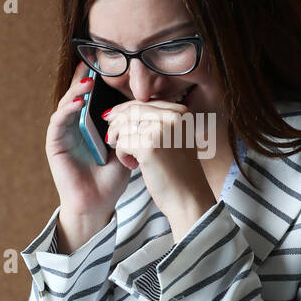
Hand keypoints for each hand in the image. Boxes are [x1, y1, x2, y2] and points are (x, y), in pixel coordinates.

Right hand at [45, 62, 132, 220]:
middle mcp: (75, 126)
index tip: (108, 63)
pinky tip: (79, 103)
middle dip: (85, 78)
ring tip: (89, 82)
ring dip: (77, 91)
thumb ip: (130, 128)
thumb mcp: (127, 148)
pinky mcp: (54, 144)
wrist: (97, 206)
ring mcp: (63, 134)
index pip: (93, 97)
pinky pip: (58, 121)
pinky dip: (68, 110)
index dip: (98, 80)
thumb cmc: (111, 180)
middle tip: (95, 63)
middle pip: (78, 95)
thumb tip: (148, 104)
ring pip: (67, 104)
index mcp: (91, 126)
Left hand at [102, 97, 216, 233]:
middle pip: (132, 111)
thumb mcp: (174, 139)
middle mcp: (173, 116)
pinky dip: (122, 155)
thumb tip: (122, 111)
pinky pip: (122, 143)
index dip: (124, 110)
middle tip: (111, 138)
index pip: (144, 103)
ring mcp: (161, 130)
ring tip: (131, 158)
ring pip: (124, 127)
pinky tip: (133, 165)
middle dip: (116, 124)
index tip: (113, 118)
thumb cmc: (180, 173)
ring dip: (120, 143)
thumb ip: (155, 122)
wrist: (189, 198)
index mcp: (181, 112)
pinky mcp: (149, 146)